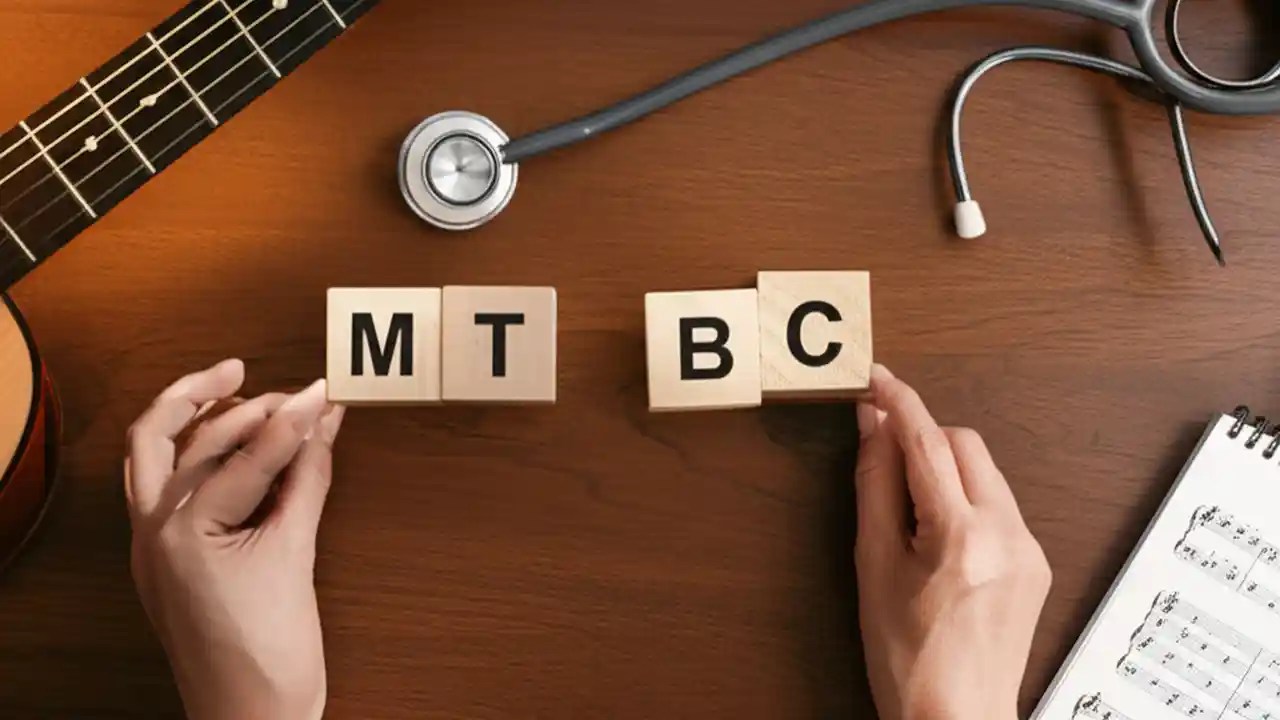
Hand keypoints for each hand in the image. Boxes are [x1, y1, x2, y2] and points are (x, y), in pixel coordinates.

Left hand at [125, 359, 345, 719]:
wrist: (251, 719)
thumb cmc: (267, 658)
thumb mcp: (296, 557)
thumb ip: (308, 480)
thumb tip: (326, 424)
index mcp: (178, 535)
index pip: (241, 456)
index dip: (289, 420)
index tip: (323, 393)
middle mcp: (150, 533)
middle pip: (166, 436)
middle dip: (219, 401)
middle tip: (281, 390)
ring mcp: (150, 547)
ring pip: (154, 457)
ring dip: (196, 420)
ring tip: (249, 398)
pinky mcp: (165, 558)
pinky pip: (167, 488)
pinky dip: (199, 457)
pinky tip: (239, 448)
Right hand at [854, 365, 1050, 719]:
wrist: (956, 718)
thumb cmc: (907, 658)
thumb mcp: (874, 567)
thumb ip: (875, 487)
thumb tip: (872, 428)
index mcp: (961, 536)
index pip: (928, 442)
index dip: (899, 401)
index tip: (876, 378)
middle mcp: (1007, 535)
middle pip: (964, 445)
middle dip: (923, 436)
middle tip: (880, 449)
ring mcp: (1029, 549)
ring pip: (984, 472)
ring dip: (944, 468)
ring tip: (905, 508)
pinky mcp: (1036, 563)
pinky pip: (999, 504)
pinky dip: (965, 498)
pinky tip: (936, 532)